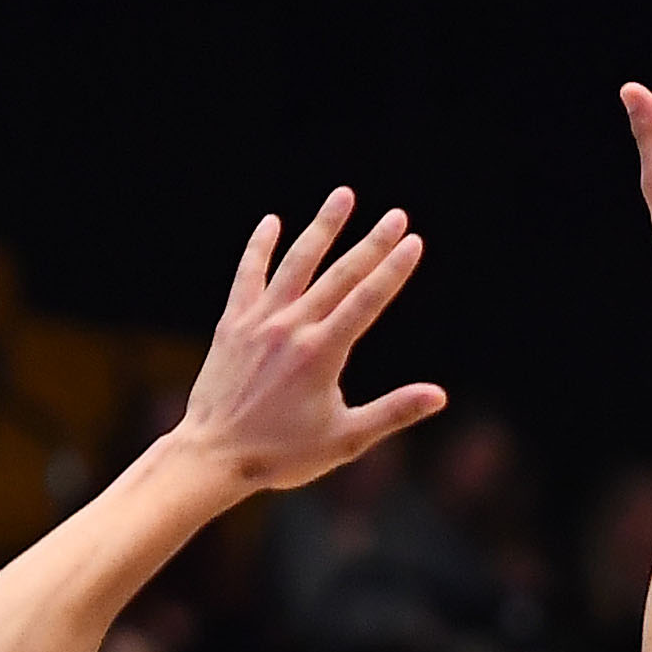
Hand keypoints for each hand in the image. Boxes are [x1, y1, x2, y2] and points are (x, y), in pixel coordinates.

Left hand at [175, 190, 446, 492]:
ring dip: (322, 227)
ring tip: (344, 196)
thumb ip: (393, 412)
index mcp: (322, 354)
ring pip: (296, 263)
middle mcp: (291, 328)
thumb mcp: (346, 440)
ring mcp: (259, 321)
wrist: (213, 455)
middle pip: (339, 274)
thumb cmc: (282, 455)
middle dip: (372, 243)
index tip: (413, 242)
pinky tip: (272, 222)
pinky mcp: (232, 324)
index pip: (366, 301)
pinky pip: (248, 275)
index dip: (392, 270)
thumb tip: (439, 395)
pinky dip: (260, 248)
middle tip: (397, 214)